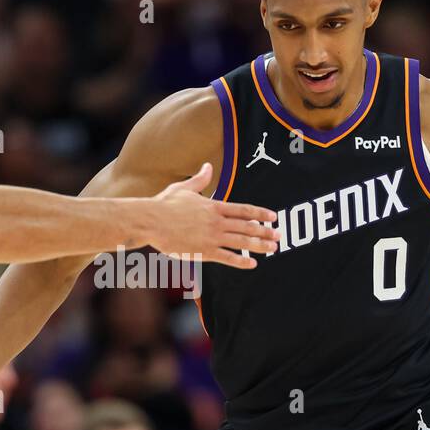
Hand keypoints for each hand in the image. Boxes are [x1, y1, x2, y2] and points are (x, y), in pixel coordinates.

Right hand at [145, 163, 278, 268]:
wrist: (150, 221)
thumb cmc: (164, 204)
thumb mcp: (184, 188)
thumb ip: (199, 179)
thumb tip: (207, 166)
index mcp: (214, 206)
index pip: (244, 210)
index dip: (261, 214)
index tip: (274, 217)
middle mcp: (217, 222)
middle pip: (248, 227)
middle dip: (266, 232)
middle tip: (279, 236)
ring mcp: (212, 237)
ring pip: (242, 242)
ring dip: (260, 246)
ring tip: (273, 249)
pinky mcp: (203, 252)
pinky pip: (227, 257)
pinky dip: (241, 261)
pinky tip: (253, 264)